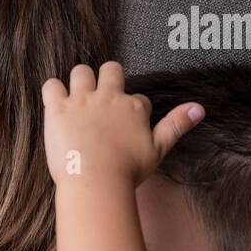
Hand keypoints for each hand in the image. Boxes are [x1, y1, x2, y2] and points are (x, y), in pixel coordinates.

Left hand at [41, 61, 203, 186]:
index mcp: (133, 108)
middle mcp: (108, 98)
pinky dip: (52, 90)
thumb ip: (177, 125)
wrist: (96, 181)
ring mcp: (81, 101)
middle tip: (101, 100)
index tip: (125, 127)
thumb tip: (199, 108)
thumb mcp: (158, 149)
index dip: (132, 111)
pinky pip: (51, 85)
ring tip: (78, 100)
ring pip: (81, 72)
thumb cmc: (126, 171)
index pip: (137, 99)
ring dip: (80, 81)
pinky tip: (56, 104)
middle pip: (111, 70)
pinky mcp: (58, 109)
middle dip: (108, 79)